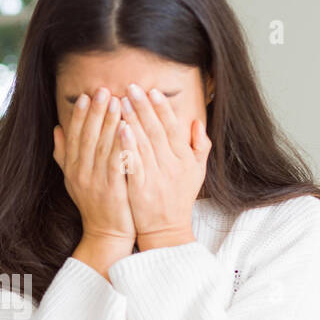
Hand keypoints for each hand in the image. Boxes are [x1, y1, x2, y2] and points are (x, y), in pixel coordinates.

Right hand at [53, 86, 133, 275]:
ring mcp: (95, 181)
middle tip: (103, 90)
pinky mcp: (112, 189)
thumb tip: (56, 129)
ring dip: (108, 121)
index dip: (80, 115)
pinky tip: (126, 127)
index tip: (87, 96)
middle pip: (87, 136)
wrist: (106, 236)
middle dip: (95, 112)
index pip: (74, 136)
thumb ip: (64, 154)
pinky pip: (115, 162)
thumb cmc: (95, 205)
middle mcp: (81, 173)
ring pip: (101, 146)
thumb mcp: (74, 180)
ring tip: (116, 100)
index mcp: (72, 169)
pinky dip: (120, 143)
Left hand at [118, 83, 211, 250]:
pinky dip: (128, 146)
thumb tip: (197, 122)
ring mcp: (156, 177)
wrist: (167, 231)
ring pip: (144, 143)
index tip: (152, 91)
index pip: (172, 128)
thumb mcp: (197, 173)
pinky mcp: (141, 188)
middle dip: (143, 107)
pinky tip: (120, 130)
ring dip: (132, 120)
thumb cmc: (179, 199)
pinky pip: (134, 163)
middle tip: (131, 87)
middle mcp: (172, 165)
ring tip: (120, 101)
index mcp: (184, 159)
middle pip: (156, 130)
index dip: (162, 108)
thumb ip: (200, 146)